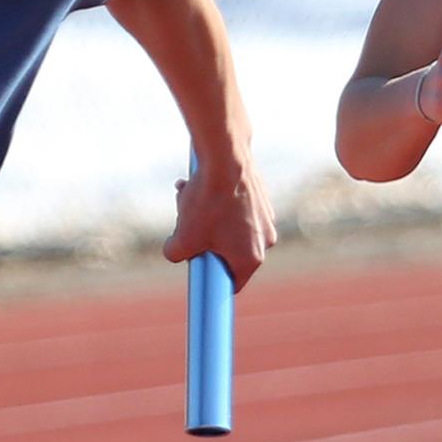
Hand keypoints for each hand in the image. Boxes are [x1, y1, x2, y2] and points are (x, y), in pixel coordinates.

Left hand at [163, 155, 277, 291]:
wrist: (225, 158)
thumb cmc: (207, 203)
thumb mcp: (182, 238)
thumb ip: (175, 255)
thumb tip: (175, 252)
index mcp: (252, 259)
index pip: (232, 283)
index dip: (211, 280)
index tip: (197, 271)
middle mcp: (266, 241)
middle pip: (228, 253)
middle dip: (203, 242)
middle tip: (186, 228)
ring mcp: (266, 218)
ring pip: (229, 227)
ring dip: (206, 219)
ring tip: (189, 200)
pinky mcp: (261, 197)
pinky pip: (235, 208)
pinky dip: (218, 202)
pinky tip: (200, 186)